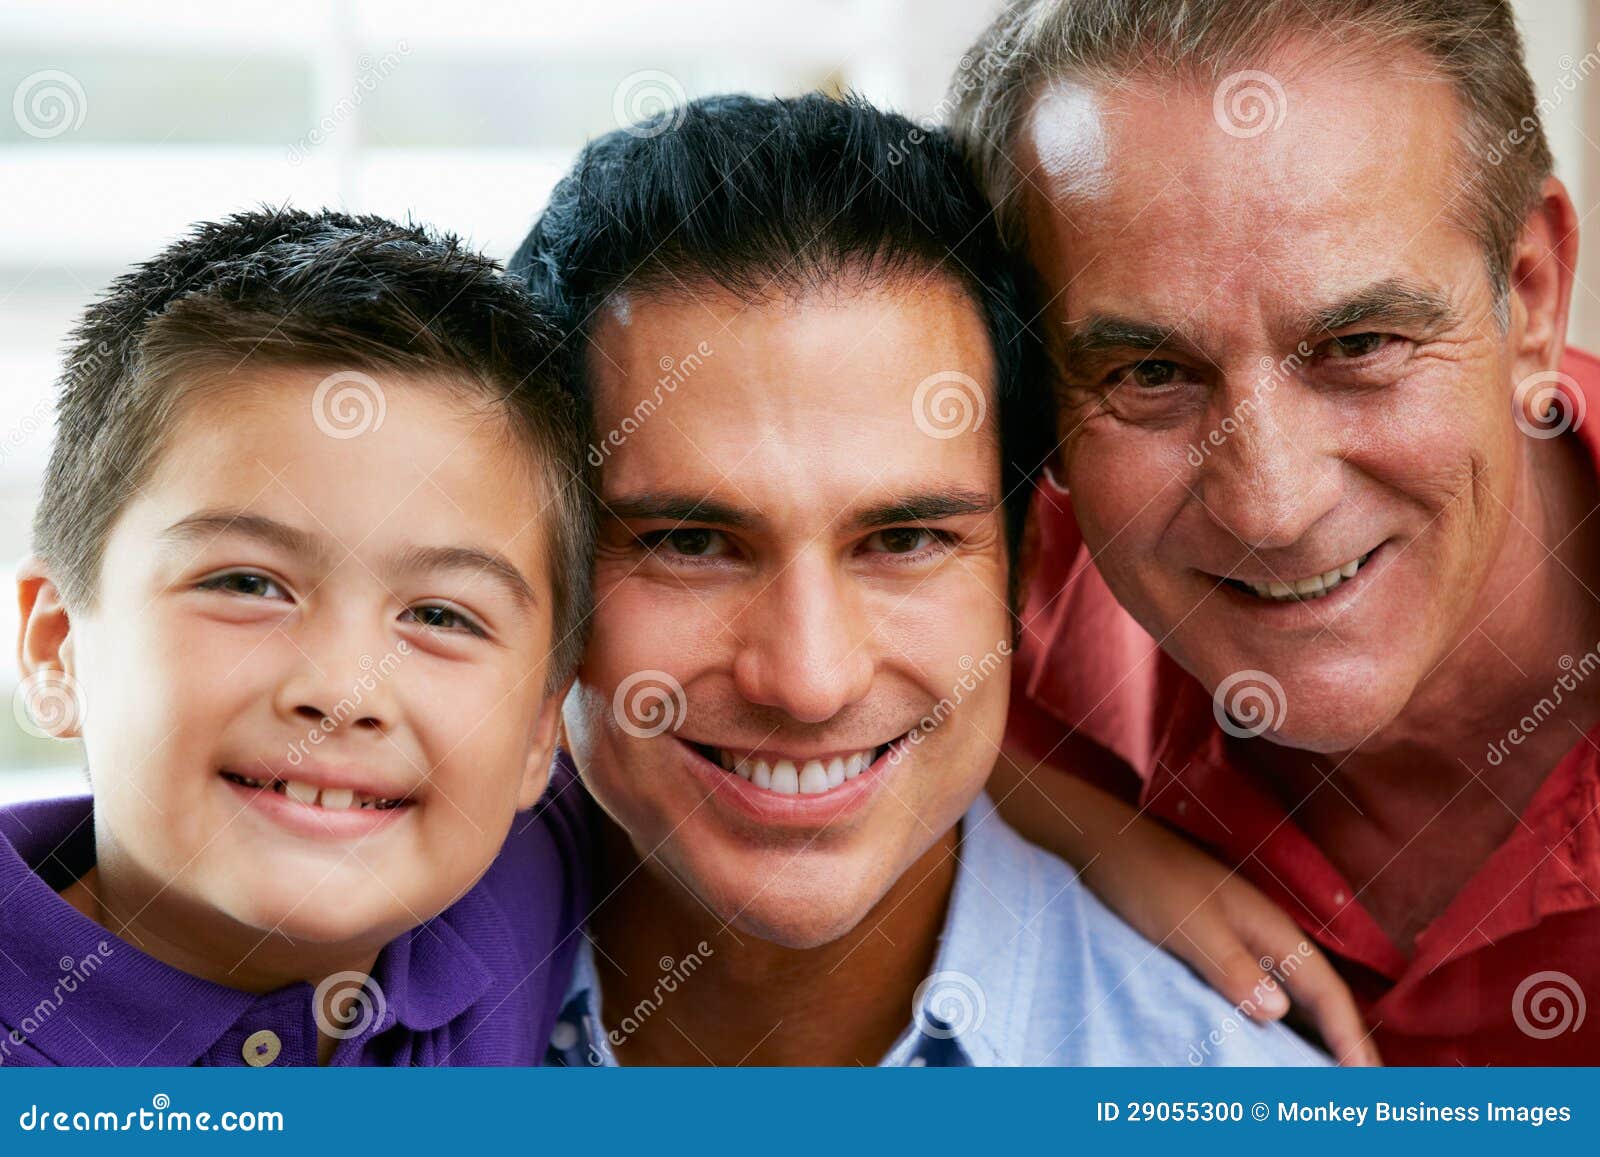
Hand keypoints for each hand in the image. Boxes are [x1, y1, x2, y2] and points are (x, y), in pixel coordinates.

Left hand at [989, 753, 1380, 1064]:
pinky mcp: (1221, 945)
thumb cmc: (1148, 880)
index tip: (1367, 1082)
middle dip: (1348, 1042)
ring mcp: (1247, 938)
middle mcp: (1269, 935)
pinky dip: (1284, 1021)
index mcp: (1272, 928)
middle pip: (1322, 996)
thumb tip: (1280, 1013)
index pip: (1328, 991)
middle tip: (1365, 1091)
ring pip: (1297, 995)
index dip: (1350, 1037)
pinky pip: (1267, 990)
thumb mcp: (1189, 926)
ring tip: (1334, 1078)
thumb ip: (1233, 967)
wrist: (1106, 845)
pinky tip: (1279, 1042)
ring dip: (1320, 1034)